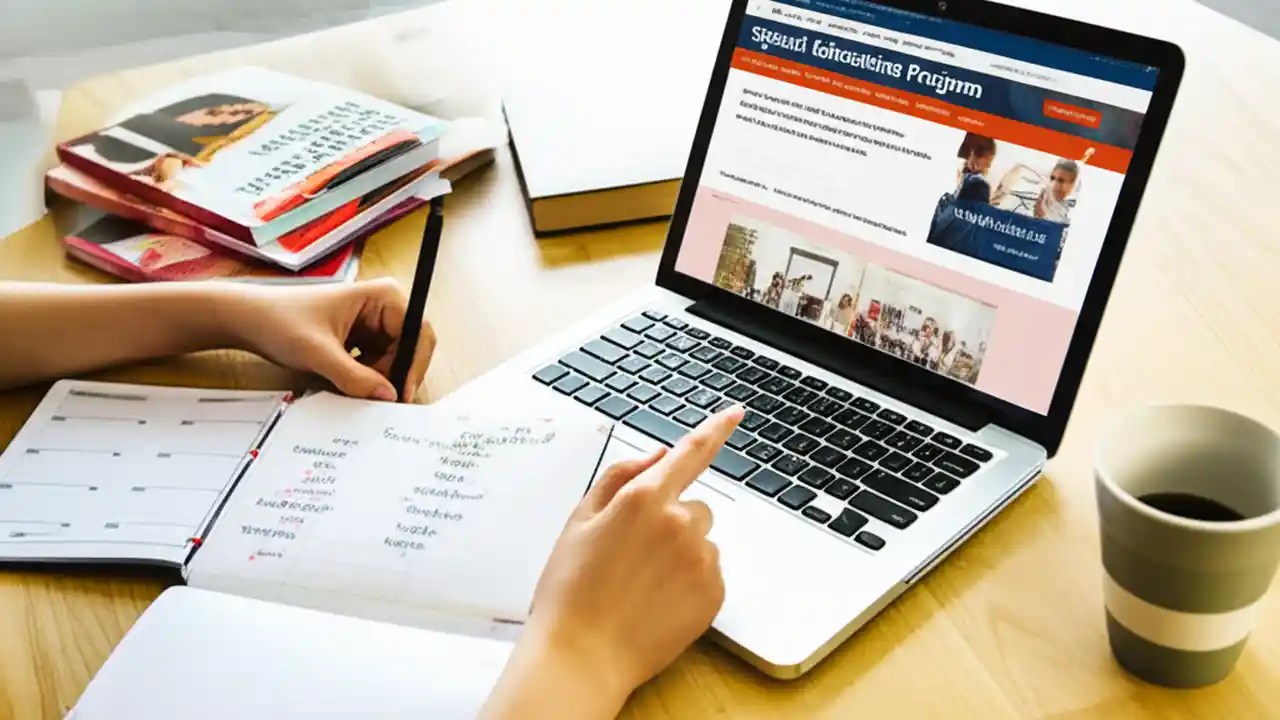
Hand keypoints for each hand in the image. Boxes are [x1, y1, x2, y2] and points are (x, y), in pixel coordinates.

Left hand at [233, 278, 434, 401]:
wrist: (247, 319)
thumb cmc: (280, 321)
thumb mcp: (319, 354)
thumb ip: (355, 377)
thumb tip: (388, 397)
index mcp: (383, 296)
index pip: (418, 333)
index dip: (414, 366)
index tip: (400, 395)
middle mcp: (383, 306)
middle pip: (409, 350)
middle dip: (393, 376)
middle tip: (374, 400)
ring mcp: (372, 323)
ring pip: (393, 361)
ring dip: (377, 380)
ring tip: (352, 391)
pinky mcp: (360, 338)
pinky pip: (376, 364)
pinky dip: (365, 379)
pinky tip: (346, 384)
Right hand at [522, 407, 742, 703]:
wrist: (582, 657)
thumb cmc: (571, 591)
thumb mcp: (578, 521)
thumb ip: (619, 477)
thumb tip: (655, 455)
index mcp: (643, 498)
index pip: (690, 453)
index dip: (715, 429)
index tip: (735, 413)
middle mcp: (679, 522)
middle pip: (692, 506)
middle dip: (670, 521)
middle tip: (632, 555)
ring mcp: (701, 558)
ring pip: (701, 541)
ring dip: (680, 552)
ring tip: (641, 583)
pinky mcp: (714, 593)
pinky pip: (709, 573)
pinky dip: (689, 582)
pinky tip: (657, 601)